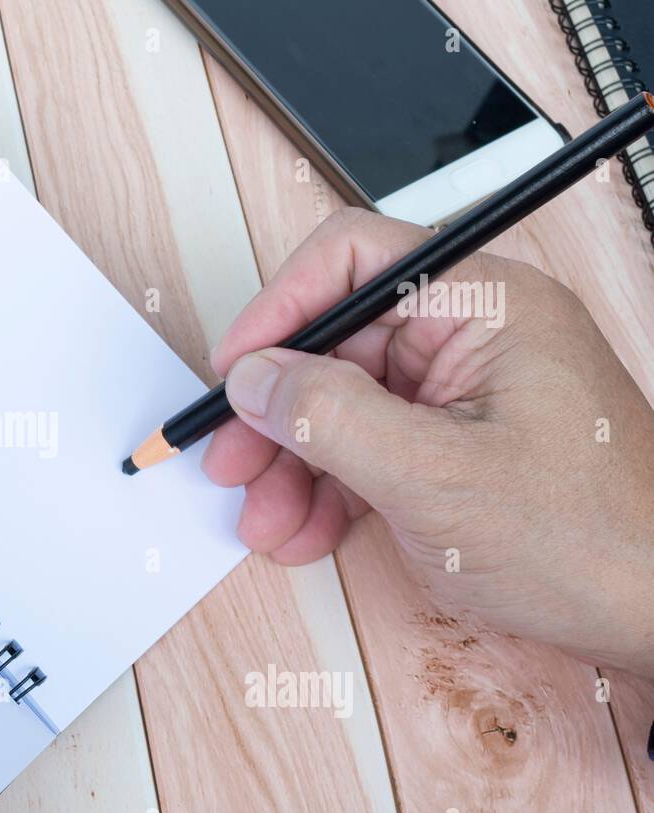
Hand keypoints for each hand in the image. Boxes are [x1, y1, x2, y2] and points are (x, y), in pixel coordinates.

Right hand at [205, 208, 653, 675]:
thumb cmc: (588, 543)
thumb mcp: (435, 480)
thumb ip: (330, 419)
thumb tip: (253, 378)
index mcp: (484, 305)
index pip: (351, 262)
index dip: (278, 311)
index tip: (233, 374)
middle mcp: (471, 333)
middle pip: (335, 343)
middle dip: (276, 413)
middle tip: (231, 466)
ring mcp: (462, 390)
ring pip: (341, 403)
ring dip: (292, 464)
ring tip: (268, 523)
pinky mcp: (455, 439)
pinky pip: (368, 445)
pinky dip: (328, 487)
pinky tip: (306, 530)